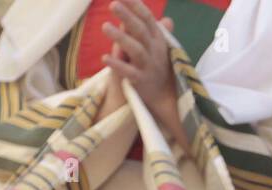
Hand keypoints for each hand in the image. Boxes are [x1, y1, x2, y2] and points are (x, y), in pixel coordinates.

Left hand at [101, 1, 177, 124]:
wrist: (167, 98)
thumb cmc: (160, 68)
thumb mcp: (161, 48)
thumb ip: (157, 32)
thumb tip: (165, 19)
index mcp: (158, 40)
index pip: (148, 19)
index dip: (136, 6)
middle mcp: (154, 51)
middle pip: (141, 31)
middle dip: (128, 17)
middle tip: (113, 4)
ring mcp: (148, 66)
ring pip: (136, 50)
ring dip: (121, 38)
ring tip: (104, 26)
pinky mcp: (141, 81)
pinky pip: (129, 73)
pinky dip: (117, 65)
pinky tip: (104, 58)